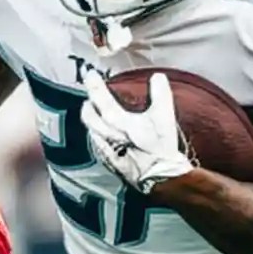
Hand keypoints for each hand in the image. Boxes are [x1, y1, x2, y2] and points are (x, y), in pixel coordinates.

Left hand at [80, 70, 192, 193]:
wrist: (162, 179)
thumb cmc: (161, 148)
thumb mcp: (164, 117)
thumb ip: (160, 94)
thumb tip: (157, 77)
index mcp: (117, 121)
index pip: (100, 98)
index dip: (93, 84)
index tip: (89, 74)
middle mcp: (106, 136)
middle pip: (88, 117)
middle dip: (87, 107)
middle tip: (88, 100)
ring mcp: (106, 151)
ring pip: (92, 133)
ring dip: (92, 124)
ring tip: (95, 117)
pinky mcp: (111, 163)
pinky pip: (99, 147)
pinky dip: (99, 139)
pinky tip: (105, 139)